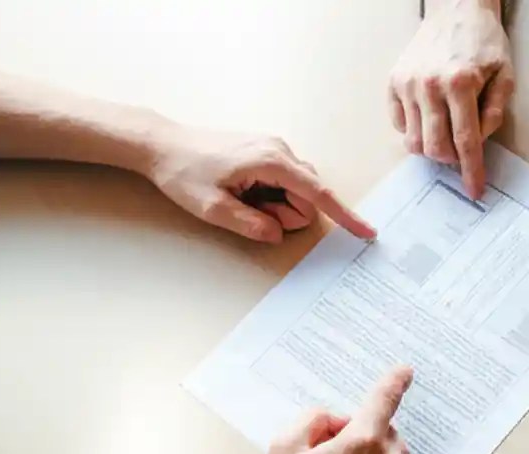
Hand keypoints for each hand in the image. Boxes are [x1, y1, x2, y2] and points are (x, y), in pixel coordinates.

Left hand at [145, 123, 374, 243]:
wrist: (162, 145)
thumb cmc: (183, 173)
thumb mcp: (212, 208)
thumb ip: (250, 225)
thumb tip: (278, 234)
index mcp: (271, 161)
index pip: (318, 193)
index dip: (345, 216)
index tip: (366, 232)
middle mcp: (279, 149)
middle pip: (308, 196)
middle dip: (286, 214)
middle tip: (247, 211)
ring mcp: (274, 148)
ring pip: (297, 190)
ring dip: (276, 205)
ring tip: (241, 199)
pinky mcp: (267, 151)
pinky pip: (285, 181)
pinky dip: (271, 194)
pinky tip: (244, 190)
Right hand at [389, 0, 513, 198]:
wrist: (456, 8)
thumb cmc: (483, 41)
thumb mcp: (505, 74)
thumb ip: (495, 112)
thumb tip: (479, 142)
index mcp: (460, 84)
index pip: (466, 142)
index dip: (471, 171)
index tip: (474, 190)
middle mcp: (430, 85)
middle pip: (435, 148)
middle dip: (450, 160)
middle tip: (461, 152)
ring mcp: (408, 84)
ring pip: (413, 142)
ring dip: (431, 147)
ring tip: (445, 131)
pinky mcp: (394, 82)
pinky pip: (399, 124)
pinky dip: (414, 130)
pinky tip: (428, 117)